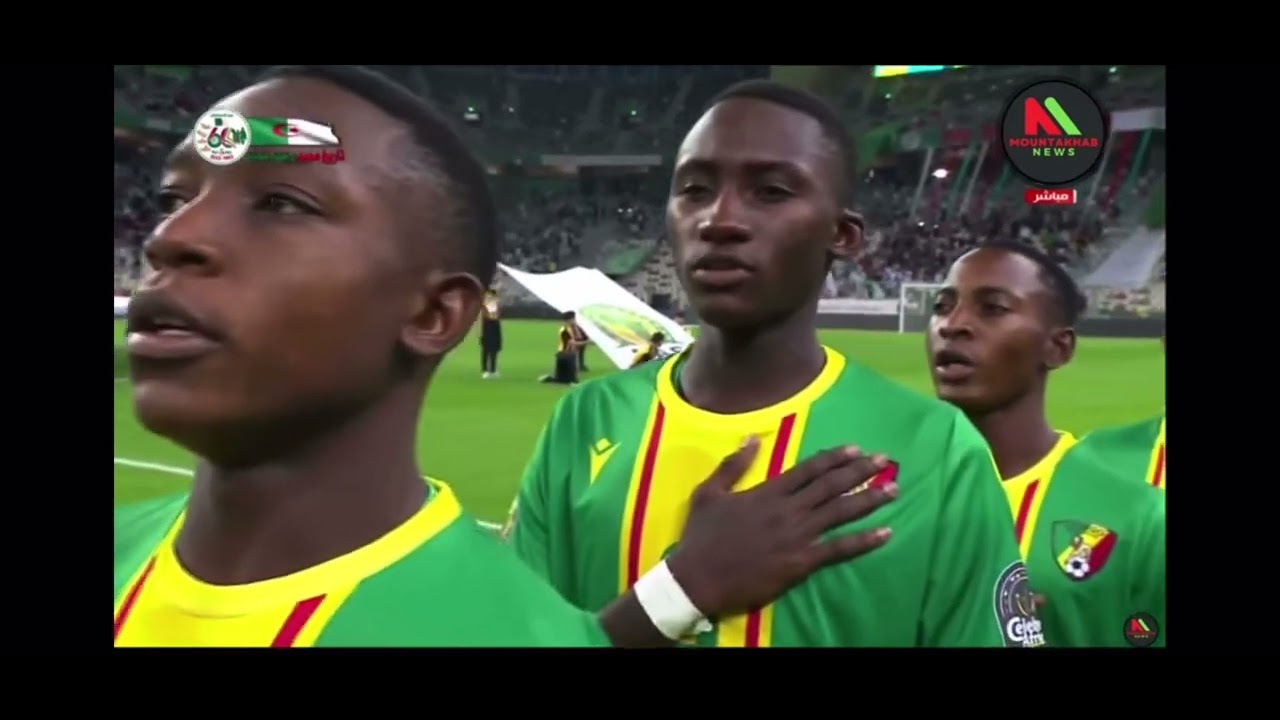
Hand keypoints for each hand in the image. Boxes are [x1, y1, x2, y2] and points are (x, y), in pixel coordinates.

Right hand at [666, 439, 897, 618]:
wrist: (697, 578)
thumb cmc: (701, 536)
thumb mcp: (708, 493)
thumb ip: (732, 465)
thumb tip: (751, 438)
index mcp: (767, 491)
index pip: (808, 469)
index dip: (834, 458)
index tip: (856, 449)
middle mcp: (787, 509)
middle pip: (831, 486)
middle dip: (860, 471)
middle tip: (884, 460)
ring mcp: (796, 536)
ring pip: (840, 512)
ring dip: (869, 499)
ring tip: (893, 490)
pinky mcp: (800, 562)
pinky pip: (838, 550)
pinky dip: (863, 541)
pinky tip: (886, 533)